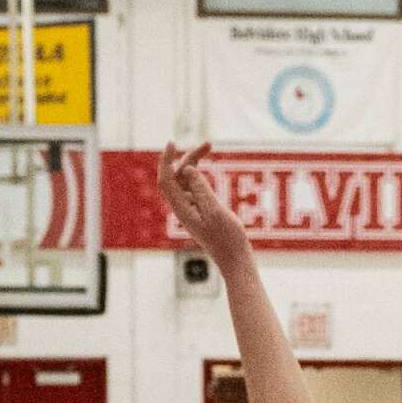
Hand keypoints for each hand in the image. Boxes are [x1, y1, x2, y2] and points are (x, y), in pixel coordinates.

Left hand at [154, 144, 248, 262]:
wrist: (235, 260)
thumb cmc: (227, 238)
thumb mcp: (215, 211)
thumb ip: (201, 189)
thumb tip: (188, 170)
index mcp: (183, 209)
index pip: (166, 180)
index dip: (166, 160)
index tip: (172, 143)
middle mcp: (183, 208)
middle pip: (177, 176)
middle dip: (189, 157)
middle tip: (209, 144)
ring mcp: (192, 210)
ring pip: (186, 181)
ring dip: (194, 163)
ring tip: (209, 146)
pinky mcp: (201, 212)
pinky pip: (194, 188)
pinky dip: (199, 175)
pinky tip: (206, 168)